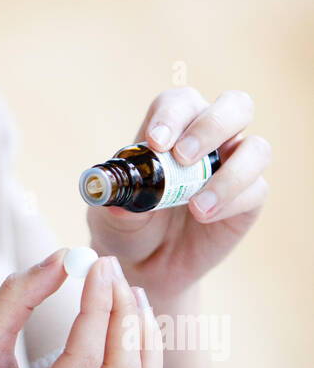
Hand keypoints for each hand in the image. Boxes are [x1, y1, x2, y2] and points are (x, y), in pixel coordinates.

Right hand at [0, 250, 162, 367]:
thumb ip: (18, 299)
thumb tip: (64, 257)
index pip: (84, 361)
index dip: (97, 305)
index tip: (98, 263)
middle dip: (124, 316)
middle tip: (113, 270)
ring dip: (142, 340)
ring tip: (132, 293)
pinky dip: (139, 363)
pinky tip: (128, 327)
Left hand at [85, 87, 270, 305]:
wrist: (146, 264)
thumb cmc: (127, 226)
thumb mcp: (111, 216)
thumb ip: (117, 204)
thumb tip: (120, 200)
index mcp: (171, 128)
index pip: (180, 103)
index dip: (172, 115)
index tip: (157, 141)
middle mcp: (210, 139)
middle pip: (234, 106)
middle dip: (211, 125)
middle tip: (183, 158)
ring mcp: (234, 166)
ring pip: (256, 148)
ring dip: (229, 173)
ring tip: (193, 204)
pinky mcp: (249, 198)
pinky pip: (255, 189)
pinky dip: (231, 201)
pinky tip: (204, 216)